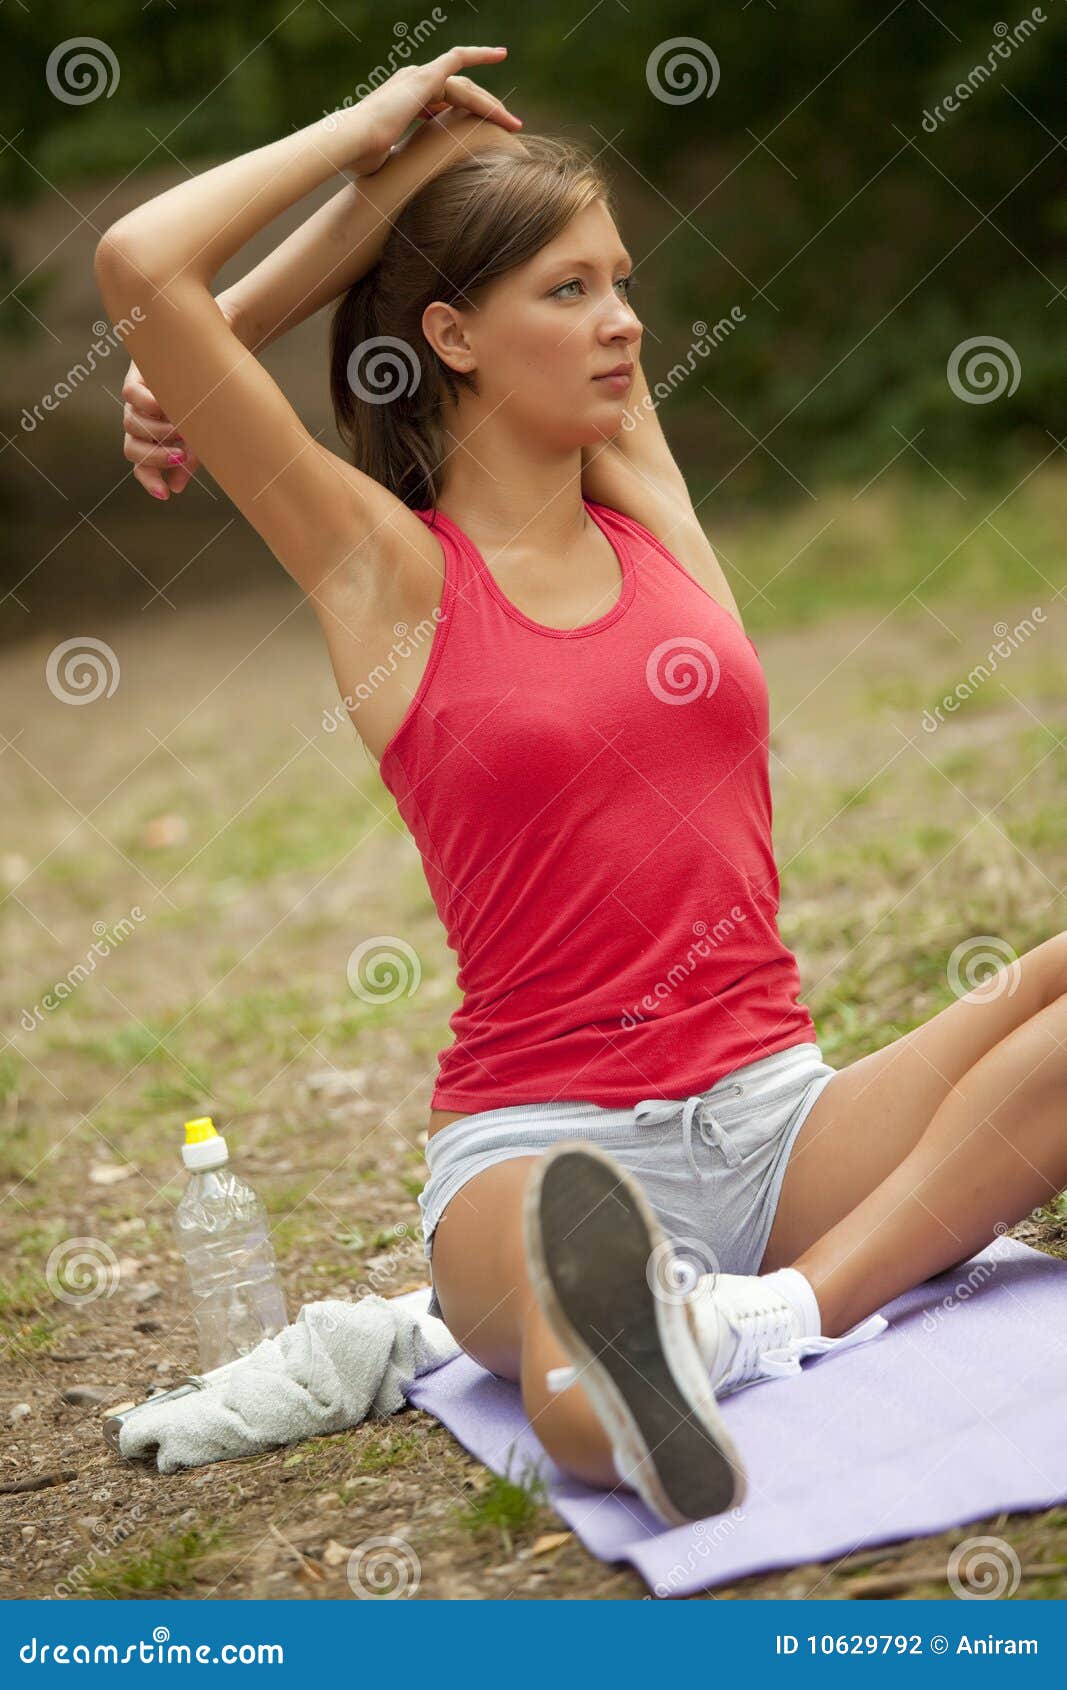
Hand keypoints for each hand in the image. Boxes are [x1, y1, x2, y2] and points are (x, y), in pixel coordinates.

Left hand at [121, 360, 196, 499]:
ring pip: (131, 424)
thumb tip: (175, 487)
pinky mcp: (136, 378)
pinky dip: (146, 403)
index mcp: (153, 442)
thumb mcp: (199, 438)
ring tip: (182, 429)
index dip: (150, 481)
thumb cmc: (204, 405)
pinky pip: (131, 395)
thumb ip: (187, 461)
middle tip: (180, 457)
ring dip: (157, 432)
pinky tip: (164, 405)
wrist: (203, 363)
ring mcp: (136, 402)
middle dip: (155, 457)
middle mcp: (141, 424)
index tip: (164, 494)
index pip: (143, 467)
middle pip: (131, 449)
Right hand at [344, 45, 521, 175]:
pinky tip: (502, 54)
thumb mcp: (384, 160)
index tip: (478, 126)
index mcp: (402, 100)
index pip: (441, 102)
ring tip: (513, 123)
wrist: (352, 141)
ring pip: (466, 87)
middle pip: (459, 94)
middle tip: (507, 128)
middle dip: (485, 110)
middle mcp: (411, 82)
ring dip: (492, 105)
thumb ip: (395, 159)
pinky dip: (480, 54)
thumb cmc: (360, 157)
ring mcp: (419, 76)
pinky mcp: (425, 76)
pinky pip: (459, 58)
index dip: (461, 114)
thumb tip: (397, 180)